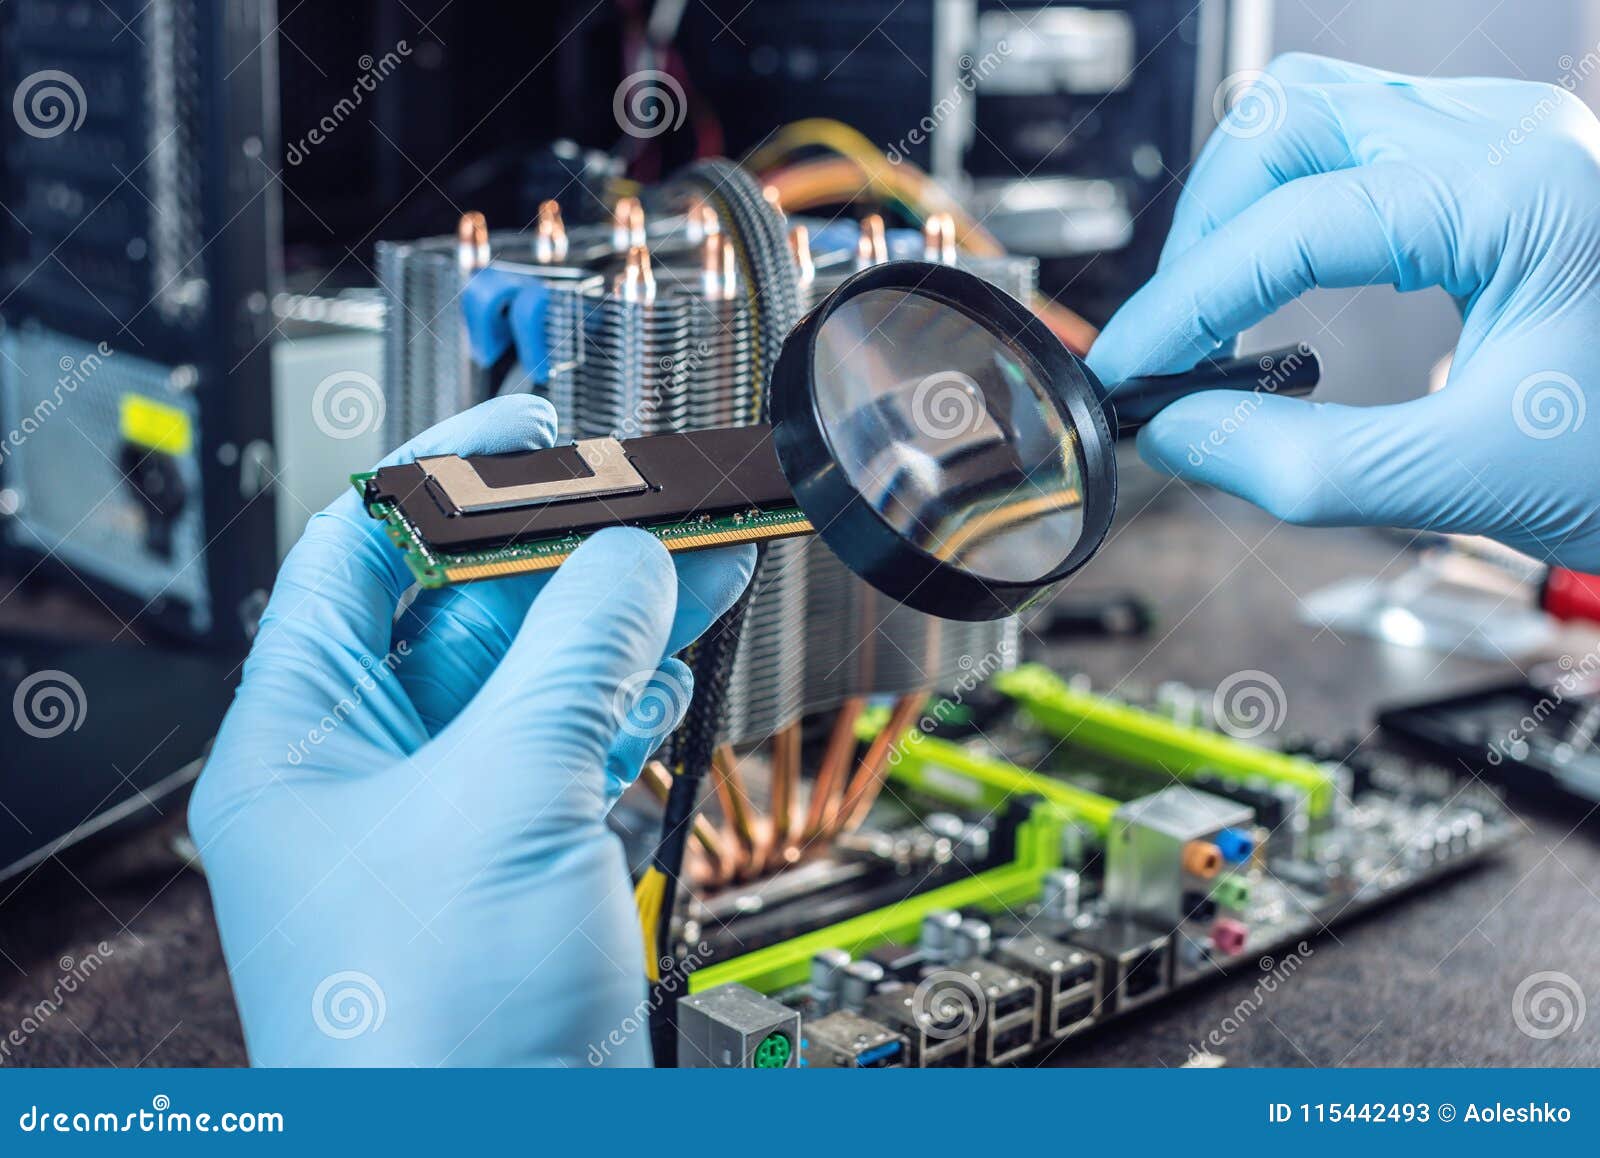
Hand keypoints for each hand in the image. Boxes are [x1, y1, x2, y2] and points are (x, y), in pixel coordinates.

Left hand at [188, 395, 754, 1066]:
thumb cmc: (433, 1038)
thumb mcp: (504, 800)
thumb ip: (574, 656)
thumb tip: (629, 556)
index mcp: (306, 740)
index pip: (365, 554)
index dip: (451, 475)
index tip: (537, 429)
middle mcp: (373, 772)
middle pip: (473, 608)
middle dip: (571, 548)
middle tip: (658, 495)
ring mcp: (456, 818)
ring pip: (544, 677)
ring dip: (625, 617)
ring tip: (703, 559)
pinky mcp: (529, 863)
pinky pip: (582, 747)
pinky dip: (636, 698)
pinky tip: (677, 662)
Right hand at [1088, 54, 1599, 569]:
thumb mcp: (1470, 480)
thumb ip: (1303, 466)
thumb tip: (1182, 431)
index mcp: (1521, 196)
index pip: (1295, 218)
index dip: (1188, 298)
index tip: (1134, 367)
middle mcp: (1510, 138)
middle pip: (1288, 119)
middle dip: (1206, 230)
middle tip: (1173, 336)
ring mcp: (1500, 140)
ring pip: (1310, 112)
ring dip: (1236, 204)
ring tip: (1212, 306)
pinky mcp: (1485, 167)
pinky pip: (1346, 144)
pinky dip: (1282, 207)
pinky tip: (1270, 281)